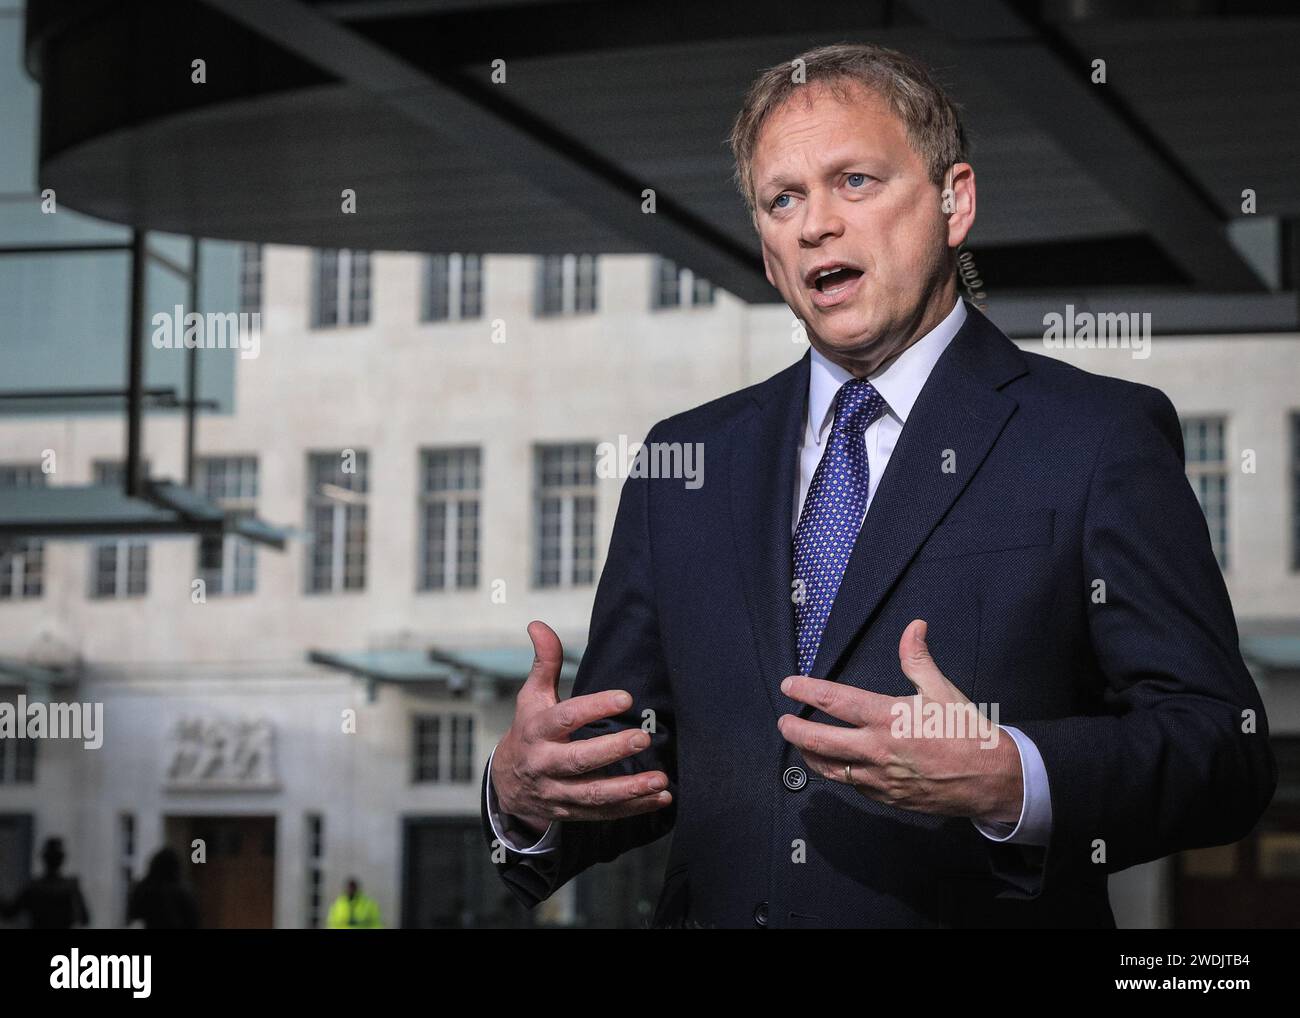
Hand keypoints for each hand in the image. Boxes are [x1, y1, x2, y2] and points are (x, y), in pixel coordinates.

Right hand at [491, 620, 672, 833]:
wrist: (508, 785)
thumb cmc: (529, 730)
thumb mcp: (531, 697)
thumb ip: (543, 662)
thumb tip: (538, 624)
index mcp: (537, 731)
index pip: (565, 718)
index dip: (594, 707)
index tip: (625, 698)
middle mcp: (545, 763)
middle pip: (579, 761)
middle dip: (611, 751)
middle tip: (643, 738)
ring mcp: (558, 792)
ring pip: (594, 794)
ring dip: (629, 789)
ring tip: (660, 779)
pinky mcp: (572, 812)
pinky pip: (604, 813)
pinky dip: (633, 809)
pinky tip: (660, 798)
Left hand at [776, 619, 1022, 822]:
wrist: (991, 778)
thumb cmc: (966, 732)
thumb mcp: (942, 689)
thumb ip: (917, 658)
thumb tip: (914, 627)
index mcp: (887, 717)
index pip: (834, 701)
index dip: (806, 692)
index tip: (789, 686)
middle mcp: (877, 749)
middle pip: (819, 741)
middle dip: (794, 730)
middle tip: (783, 721)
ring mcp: (880, 778)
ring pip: (830, 769)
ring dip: (810, 755)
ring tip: (801, 744)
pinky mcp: (886, 798)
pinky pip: (853, 786)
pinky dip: (839, 773)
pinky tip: (837, 765)